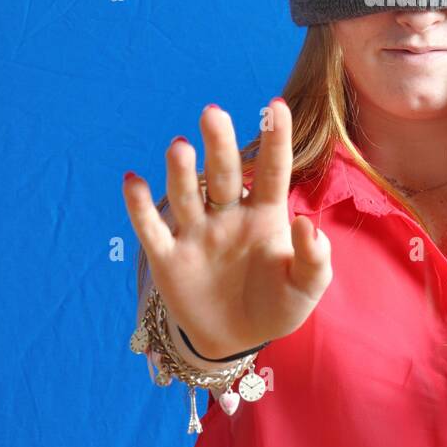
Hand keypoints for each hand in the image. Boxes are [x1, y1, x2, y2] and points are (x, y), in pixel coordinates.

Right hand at [122, 98, 332, 357]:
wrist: (236, 340)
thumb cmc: (276, 306)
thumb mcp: (305, 289)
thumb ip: (314, 260)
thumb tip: (306, 223)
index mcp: (266, 215)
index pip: (273, 170)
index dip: (275, 139)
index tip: (276, 105)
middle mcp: (229, 215)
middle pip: (224, 173)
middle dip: (219, 144)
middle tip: (212, 113)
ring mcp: (197, 233)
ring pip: (187, 194)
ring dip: (181, 172)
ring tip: (179, 147)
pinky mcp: (169, 257)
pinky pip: (151, 228)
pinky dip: (139, 205)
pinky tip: (133, 180)